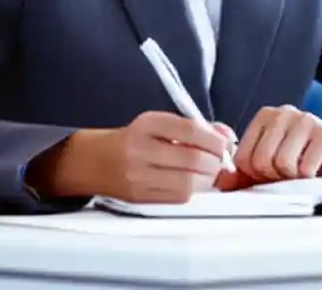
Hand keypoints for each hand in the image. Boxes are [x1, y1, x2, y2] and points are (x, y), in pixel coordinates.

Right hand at [28, 111, 235, 202]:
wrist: (93, 161)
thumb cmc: (133, 140)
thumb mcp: (160, 124)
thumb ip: (195, 128)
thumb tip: (227, 138)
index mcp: (147, 124)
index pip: (191, 130)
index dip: (216, 140)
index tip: (225, 145)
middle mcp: (141, 149)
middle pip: (193, 159)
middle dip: (215, 162)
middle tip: (220, 162)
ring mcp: (138, 175)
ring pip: (188, 183)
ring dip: (207, 179)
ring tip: (207, 173)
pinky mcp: (140, 197)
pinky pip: (178, 197)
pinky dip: (193, 191)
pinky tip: (193, 183)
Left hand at [217, 105, 321, 190]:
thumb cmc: (302, 158)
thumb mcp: (270, 163)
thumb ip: (243, 172)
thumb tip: (220, 181)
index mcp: (265, 116)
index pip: (242, 157)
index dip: (255, 174)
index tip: (271, 171)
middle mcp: (284, 112)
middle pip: (261, 161)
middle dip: (274, 176)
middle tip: (289, 172)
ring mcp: (306, 119)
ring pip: (282, 164)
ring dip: (293, 177)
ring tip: (302, 168)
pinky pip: (305, 168)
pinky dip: (309, 177)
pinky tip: (316, 167)